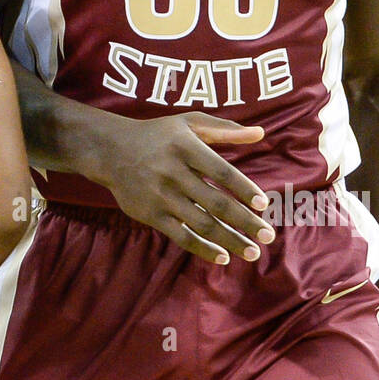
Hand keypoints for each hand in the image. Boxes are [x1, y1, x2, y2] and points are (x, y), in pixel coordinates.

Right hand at [100, 112, 273, 264]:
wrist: (109, 150)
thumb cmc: (157, 135)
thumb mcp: (188, 123)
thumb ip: (224, 129)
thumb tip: (260, 133)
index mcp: (186, 147)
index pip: (222, 171)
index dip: (244, 189)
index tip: (264, 205)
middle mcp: (173, 172)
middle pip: (216, 202)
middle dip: (245, 222)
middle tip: (269, 235)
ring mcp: (160, 196)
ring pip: (201, 223)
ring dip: (230, 240)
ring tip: (252, 252)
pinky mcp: (150, 214)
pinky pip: (180, 236)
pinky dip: (203, 249)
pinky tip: (223, 256)